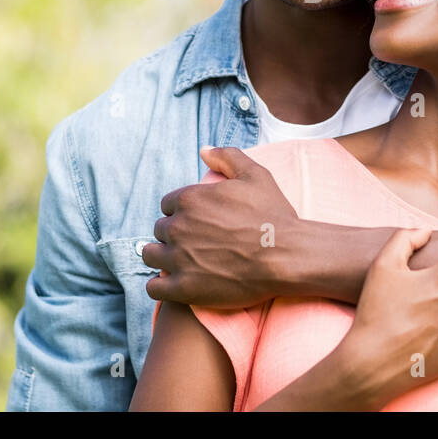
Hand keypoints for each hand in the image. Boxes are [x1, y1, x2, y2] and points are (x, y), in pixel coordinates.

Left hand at [143, 147, 301, 307]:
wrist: (287, 256)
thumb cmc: (273, 215)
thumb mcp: (256, 175)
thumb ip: (227, 157)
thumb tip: (203, 150)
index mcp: (189, 199)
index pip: (168, 205)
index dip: (181, 212)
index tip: (195, 222)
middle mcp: (178, 227)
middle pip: (160, 229)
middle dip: (173, 235)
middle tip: (193, 244)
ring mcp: (178, 259)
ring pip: (150, 256)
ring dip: (161, 257)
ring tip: (179, 263)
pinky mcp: (183, 288)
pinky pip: (154, 288)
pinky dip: (159, 286)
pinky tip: (173, 285)